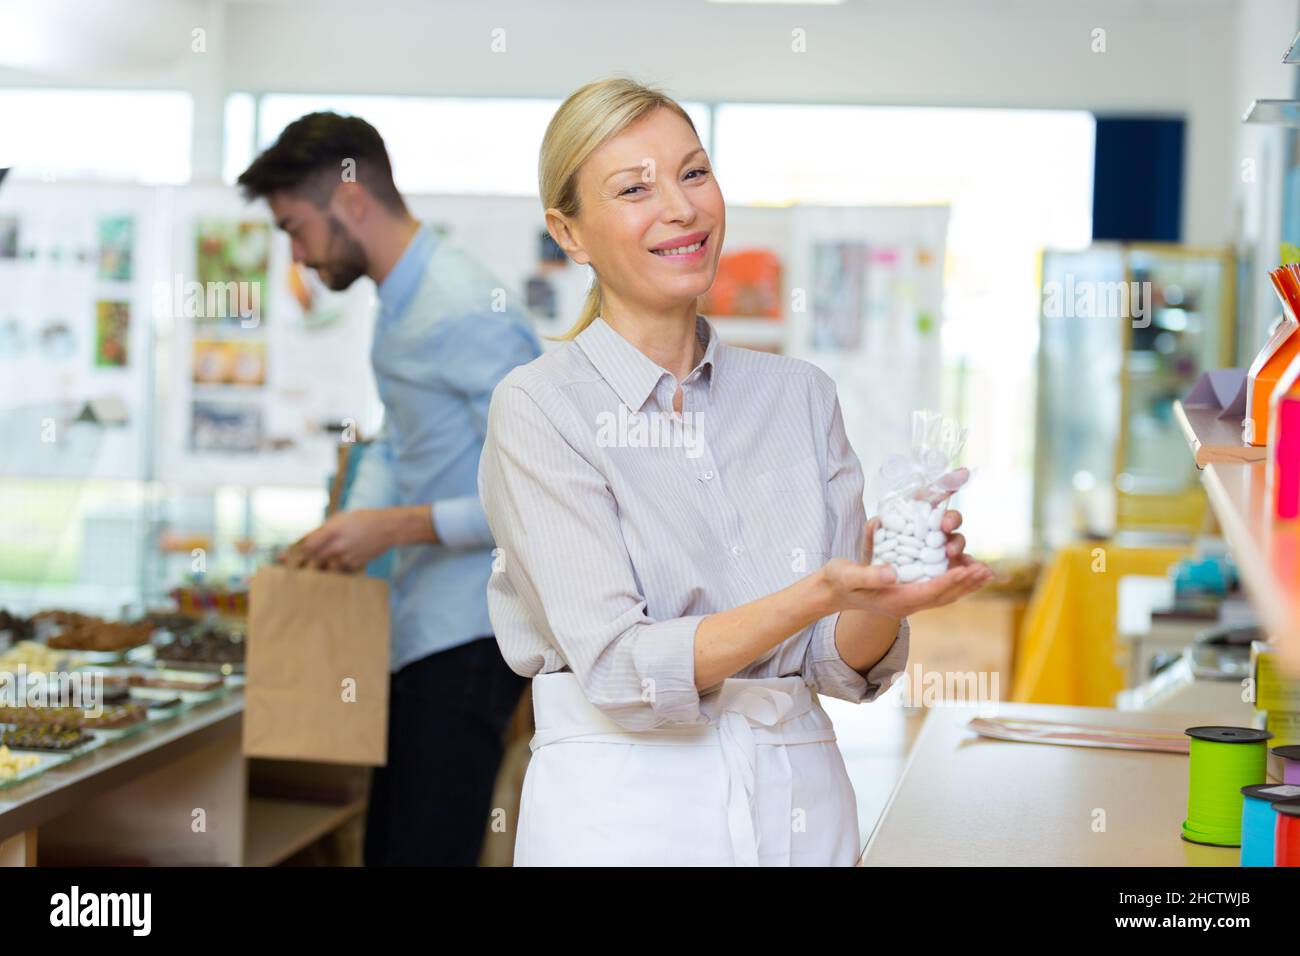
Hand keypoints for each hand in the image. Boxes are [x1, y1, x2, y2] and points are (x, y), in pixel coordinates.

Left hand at [281, 509, 402, 572]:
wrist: (388, 527)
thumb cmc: (361, 519)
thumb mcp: (340, 518)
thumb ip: (322, 531)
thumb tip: (305, 543)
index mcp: (332, 530)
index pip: (306, 546)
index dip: (293, 554)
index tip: (283, 560)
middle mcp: (338, 545)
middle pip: (313, 560)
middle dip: (302, 565)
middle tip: (290, 572)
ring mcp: (347, 556)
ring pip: (325, 569)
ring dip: (317, 571)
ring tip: (309, 576)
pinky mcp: (355, 565)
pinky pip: (339, 572)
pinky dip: (334, 572)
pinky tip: (331, 572)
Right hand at [817, 508, 992, 619]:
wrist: (832, 591)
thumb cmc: (839, 581)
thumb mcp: (848, 575)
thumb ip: (869, 574)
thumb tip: (892, 573)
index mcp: (895, 601)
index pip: (929, 592)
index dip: (949, 581)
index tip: (967, 570)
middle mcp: (907, 604)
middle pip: (944, 596)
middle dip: (966, 583)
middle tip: (987, 570)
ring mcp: (909, 600)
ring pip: (945, 595)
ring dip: (966, 584)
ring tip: (986, 572)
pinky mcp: (910, 593)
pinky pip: (939, 590)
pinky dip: (956, 581)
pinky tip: (966, 570)